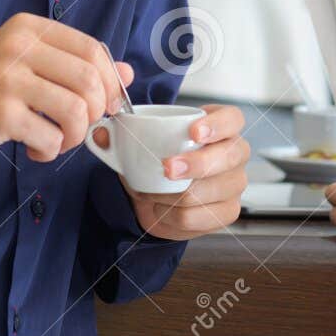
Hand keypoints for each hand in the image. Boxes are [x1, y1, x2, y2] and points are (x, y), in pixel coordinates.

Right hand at [0, 13, 130, 163]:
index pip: (92, 49)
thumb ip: (76, 65)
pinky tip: (37, 150)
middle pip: (90, 80)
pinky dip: (52, 151)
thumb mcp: (30, 65)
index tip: (107, 103)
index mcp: (29, 28)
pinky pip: (52, 137)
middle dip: (96, 111)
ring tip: (59, 140)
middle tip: (80, 125)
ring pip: (76, 110)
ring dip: (75, 135)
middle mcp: (18, 47)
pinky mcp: (0, 114)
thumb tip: (127, 74)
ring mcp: (8, 79)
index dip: (111, 81)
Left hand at [113, 104, 249, 239]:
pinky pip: (198, 217)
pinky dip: (172, 215)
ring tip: (153, 192)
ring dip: (172, 195)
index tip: (194, 132)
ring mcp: (234, 183)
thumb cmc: (158, 160)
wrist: (159, 195)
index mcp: (221, 126)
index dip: (218, 125)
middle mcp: (235, 153)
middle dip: (196, 164)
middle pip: (229, 156)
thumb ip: (118, 135)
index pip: (233, 118)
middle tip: (167, 168)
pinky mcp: (227, 211)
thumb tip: (100, 134)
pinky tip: (163, 208)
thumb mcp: (140, 142)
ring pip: (209, 191)